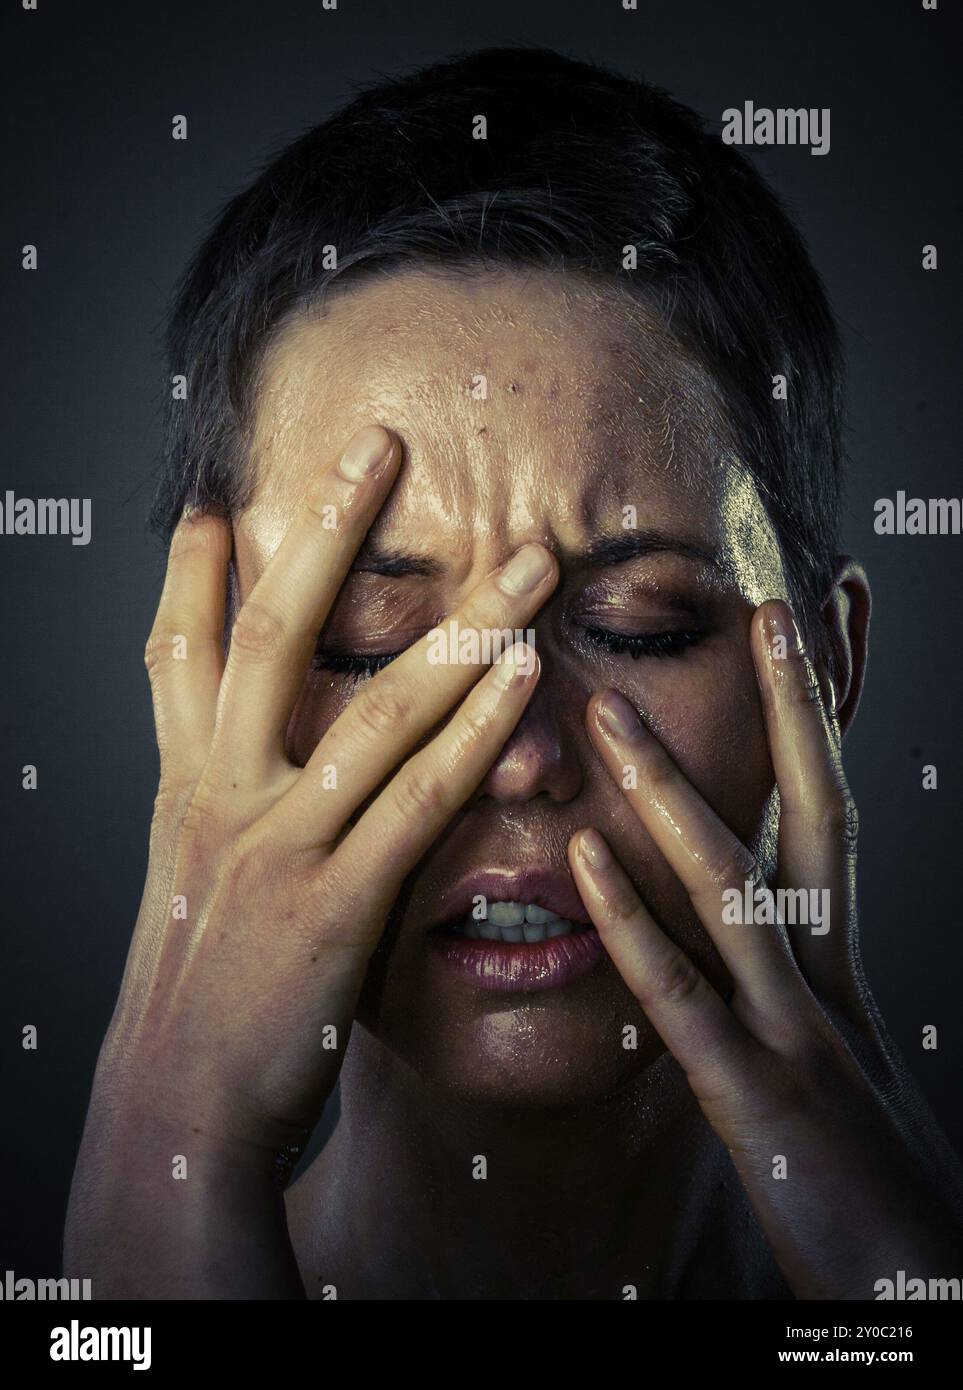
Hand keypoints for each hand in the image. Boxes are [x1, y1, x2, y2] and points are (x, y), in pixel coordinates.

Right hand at [65, 424, 557, 1296]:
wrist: (173, 1113)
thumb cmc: (197, 1001)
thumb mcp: (194, 890)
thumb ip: (233, 817)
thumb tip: (267, 777)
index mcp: (185, 790)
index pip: (175, 655)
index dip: (191, 574)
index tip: (212, 501)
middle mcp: (222, 796)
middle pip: (274, 637)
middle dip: (325, 535)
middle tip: (379, 446)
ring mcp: (277, 845)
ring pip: (377, 707)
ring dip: (461, 623)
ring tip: (528, 557)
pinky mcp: (334, 906)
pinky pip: (419, 800)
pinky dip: (475, 732)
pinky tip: (525, 675)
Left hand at [568, 599, 962, 1298]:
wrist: (928, 1302)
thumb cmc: (870, 1191)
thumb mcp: (834, 1072)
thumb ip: (786, 1001)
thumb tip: (754, 941)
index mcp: (840, 971)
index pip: (827, 824)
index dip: (813, 730)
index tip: (793, 642)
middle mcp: (829, 982)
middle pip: (813, 820)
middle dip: (790, 714)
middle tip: (762, 614)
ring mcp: (800, 1036)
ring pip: (737, 888)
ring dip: (671, 793)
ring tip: (608, 711)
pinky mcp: (762, 1105)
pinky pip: (686, 1002)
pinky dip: (636, 926)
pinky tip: (584, 862)